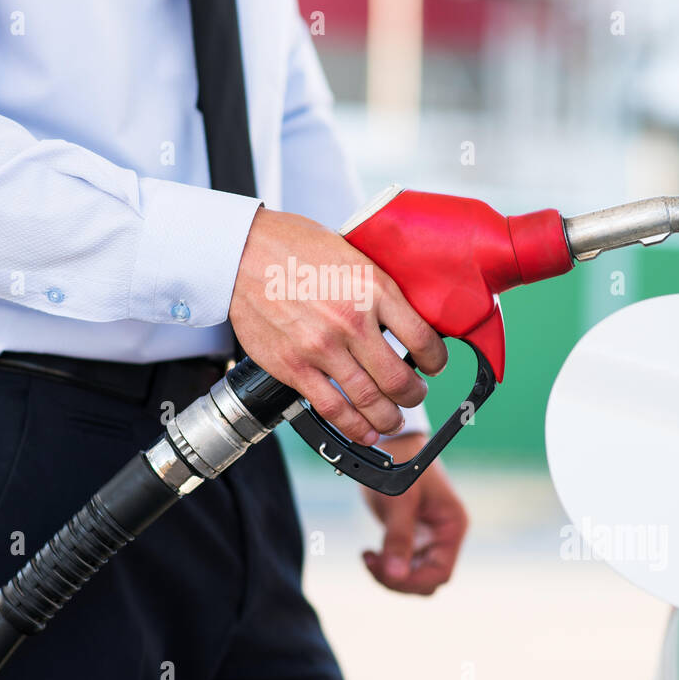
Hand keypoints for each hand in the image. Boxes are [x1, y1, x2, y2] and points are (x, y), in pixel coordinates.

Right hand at [229, 208, 447, 445]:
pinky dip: (354, 427)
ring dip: (388, 418)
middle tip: (415, 395)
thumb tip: (401, 318)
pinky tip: (365, 432)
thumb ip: (376, 288)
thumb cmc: (293, 247)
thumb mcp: (352, 255)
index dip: (436, 361)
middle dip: (414, 395)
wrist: (242, 253)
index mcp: (373, 289)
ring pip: (370, 401)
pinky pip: (332, 408)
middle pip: (400, 379)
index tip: (434, 366)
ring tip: (393, 420)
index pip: (423, 340)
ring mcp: (322, 348)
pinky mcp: (294, 366)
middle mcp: (352, 322)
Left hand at [360, 432, 467, 594]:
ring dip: (390, 574)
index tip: (386, 573)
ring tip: (369, 557)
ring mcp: (429, 538)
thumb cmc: (400, 463)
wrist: (391, 443)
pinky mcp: (413, 537)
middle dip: (398, 578)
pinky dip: (386, 565)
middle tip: (371, 561)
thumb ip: (398, 538)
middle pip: (427, 579)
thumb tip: (395, 575)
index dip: (413, 580)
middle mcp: (445, 536)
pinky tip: (370, 553)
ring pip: (414, 575)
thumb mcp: (399, 500)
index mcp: (452, 526)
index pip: (440, 572)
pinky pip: (403, 564)